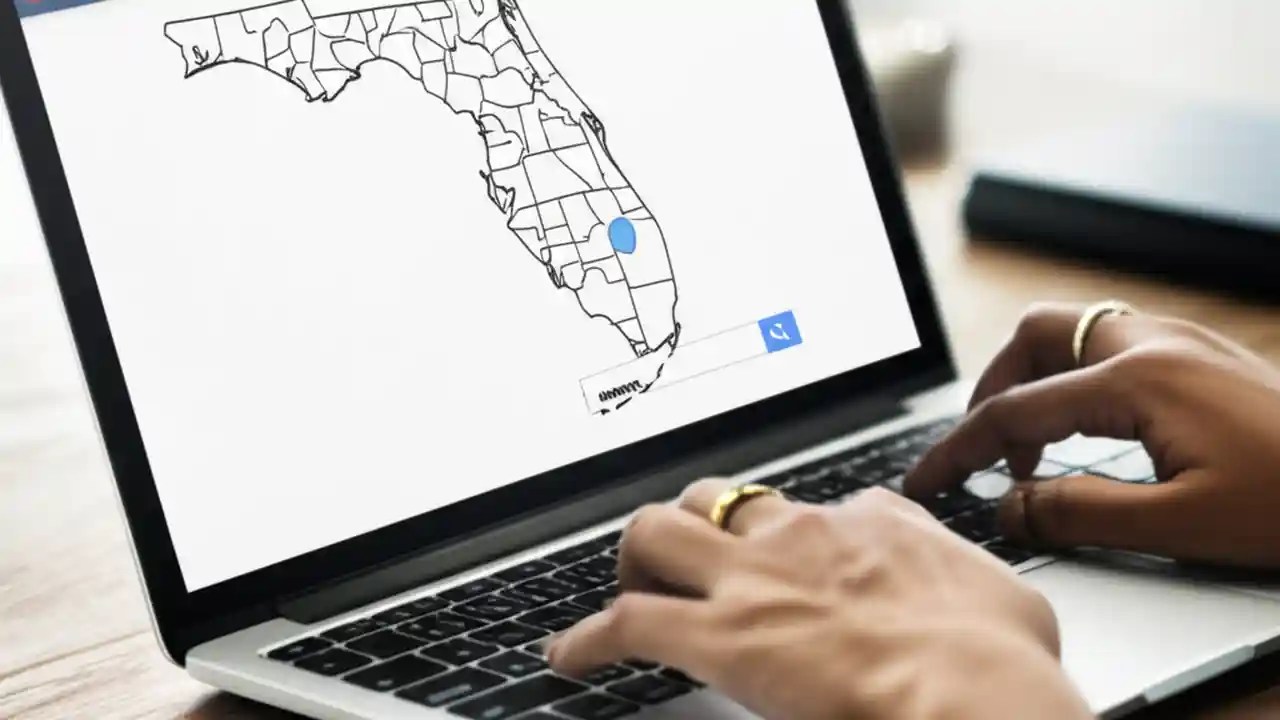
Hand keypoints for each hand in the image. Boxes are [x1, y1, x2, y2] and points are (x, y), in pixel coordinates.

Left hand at [547, 482, 1089, 719]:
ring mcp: (753, 580)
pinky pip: (628, 622)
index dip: (785, 534)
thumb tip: (968, 588)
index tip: (780, 557)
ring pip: (660, 531)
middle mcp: (801, 536)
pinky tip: (570, 656)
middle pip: (717, 498)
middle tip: (685, 558)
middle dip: (693, 522)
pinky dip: (588, 639)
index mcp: (868, 524)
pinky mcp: (716, 634)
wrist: (968, 689)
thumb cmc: (996, 658)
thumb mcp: (1002, 595)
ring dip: (637, 558)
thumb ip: (960, 577)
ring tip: (627, 586)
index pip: (809, 508)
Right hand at [906, 302, 1279, 567]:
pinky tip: (1090, 431)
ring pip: (1074, 331)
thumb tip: (1009, 506)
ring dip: (1036, 379)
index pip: (1015, 410)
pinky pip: (1111, 345)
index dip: (958, 450)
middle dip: (994, 387)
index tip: (925, 482)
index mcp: (1140, 378)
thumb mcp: (1180, 526)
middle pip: (1037, 335)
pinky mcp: (1201, 356)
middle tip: (985, 450)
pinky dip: (1076, 380)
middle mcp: (1154, 342)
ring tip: (1033, 446)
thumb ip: (1079, 513)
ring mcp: (1182, 342)